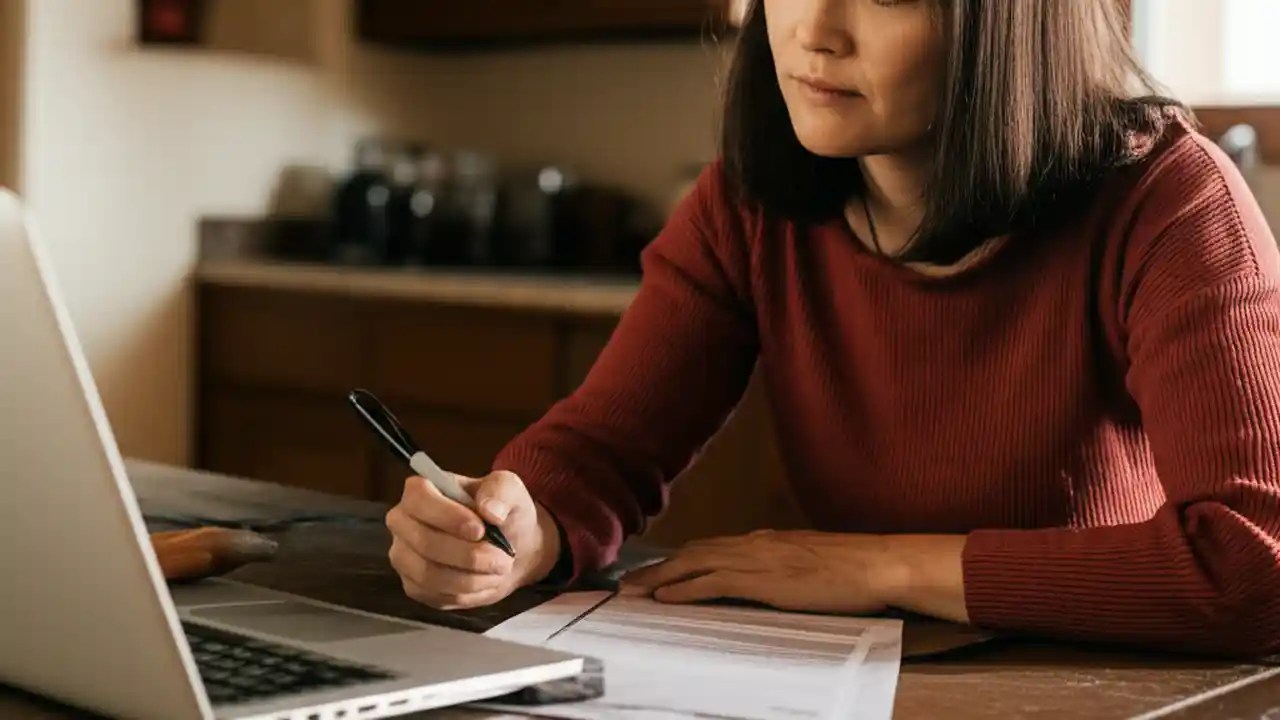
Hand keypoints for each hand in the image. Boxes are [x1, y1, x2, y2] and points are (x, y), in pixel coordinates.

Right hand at [385, 470, 559, 609]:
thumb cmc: (503, 512)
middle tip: (502, 557)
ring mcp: (404, 557)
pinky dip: (469, 592)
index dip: (448, 517)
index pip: (418, 500)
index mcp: (419, 491)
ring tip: (499, 568)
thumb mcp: (510, 489)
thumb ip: (500, 490)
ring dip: (472, 577)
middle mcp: (403, 522)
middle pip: (425, 543)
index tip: (480, 530)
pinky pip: (436, 595)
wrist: (513, 546)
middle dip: (469, 555)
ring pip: (430, 574)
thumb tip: (489, 510)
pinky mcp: (414, 586)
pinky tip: (486, 580)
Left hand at [622, 530, 968, 621]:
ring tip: (634, 592)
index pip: (711, 547)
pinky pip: (712, 583)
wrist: (876, 563)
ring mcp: (756, 560)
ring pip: (694, 565)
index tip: (656, 570)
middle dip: (658, 568)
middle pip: (693, 553)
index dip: (680, 559)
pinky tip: (665, 598)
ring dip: (660, 579)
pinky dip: (684, 589)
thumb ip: (782, 565)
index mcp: (765, 540)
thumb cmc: (852, 567)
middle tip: (629, 583)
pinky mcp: (762, 580)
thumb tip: (769, 578)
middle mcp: (753, 544)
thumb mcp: (809, 561)